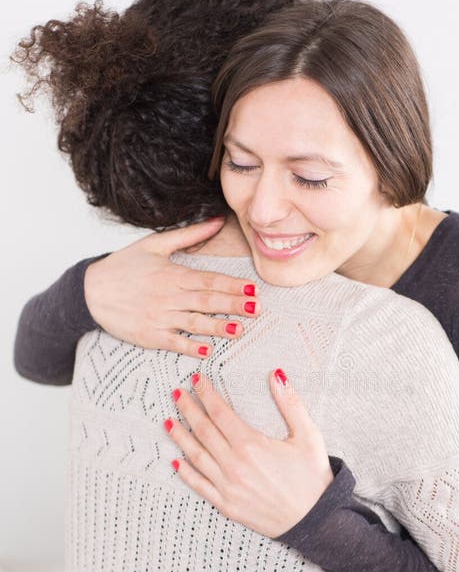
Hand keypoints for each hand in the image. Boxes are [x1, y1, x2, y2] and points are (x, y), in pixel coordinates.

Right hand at [83, 218, 260, 357]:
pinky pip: (173, 342)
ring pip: (194, 322)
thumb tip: (217, 220)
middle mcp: (168, 296)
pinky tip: (207, 351)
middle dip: (233, 305)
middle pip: (207, 300)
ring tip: (239, 331)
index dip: (233, 285)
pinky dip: (190, 347)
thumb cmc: (123, 266)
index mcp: (173, 274)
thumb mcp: (154, 244)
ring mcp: (159, 317)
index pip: (209, 280)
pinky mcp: (149, 336)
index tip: (253, 289)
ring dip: (218, 327)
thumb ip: (189, 234)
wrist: (90, 290)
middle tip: (257, 309)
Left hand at [165, 369, 333, 536]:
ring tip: (169, 422)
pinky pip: (199, 486)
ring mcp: (228, 486)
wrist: (316, 521)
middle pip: (203, 430)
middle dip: (188, 409)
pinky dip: (185, 473)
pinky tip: (175, 462)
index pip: (220, 412)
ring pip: (195, 456)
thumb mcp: (309, 436)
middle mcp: (234, 464)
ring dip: (180, 437)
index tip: (197, 381)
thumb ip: (290, 404)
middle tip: (177, 393)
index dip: (206, 394)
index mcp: (251, 445)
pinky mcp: (227, 505)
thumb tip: (277, 375)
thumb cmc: (313, 479)